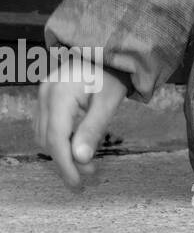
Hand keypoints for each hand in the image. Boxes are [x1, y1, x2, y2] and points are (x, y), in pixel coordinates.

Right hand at [35, 50, 127, 190]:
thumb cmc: (111, 74)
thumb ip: (93, 130)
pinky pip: (46, 124)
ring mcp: (43, 95)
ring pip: (44, 134)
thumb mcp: (108, 102)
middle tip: (88, 175)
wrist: (107, 49)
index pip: (57, 139)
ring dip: (62, 151)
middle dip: (66, 160)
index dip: (65, 164)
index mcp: (59, 95)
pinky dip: (59, 139)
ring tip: (85, 163)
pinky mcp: (46, 96)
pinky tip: (76, 145)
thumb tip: (81, 159)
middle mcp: (45, 95)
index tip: (77, 182)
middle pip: (48, 139)